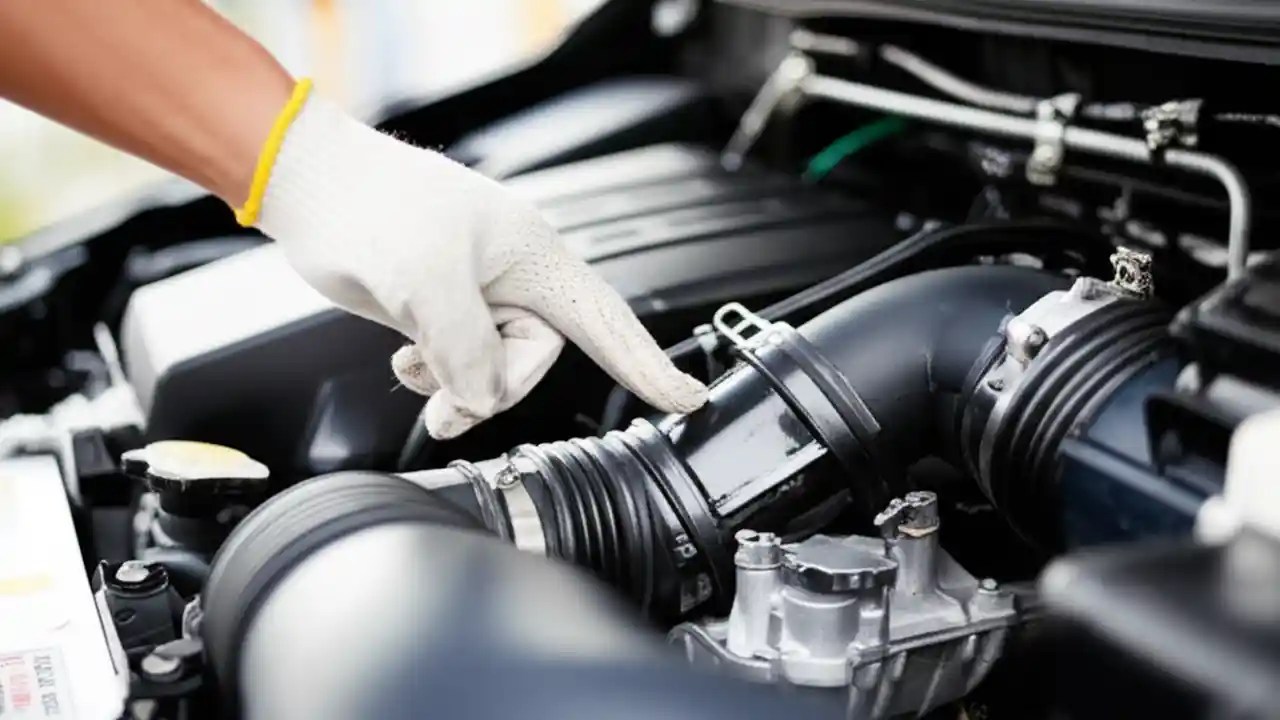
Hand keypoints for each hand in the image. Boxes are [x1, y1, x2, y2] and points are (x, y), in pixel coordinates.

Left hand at [255, 95, 707, 438]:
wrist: (308, 186)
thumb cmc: (370, 206)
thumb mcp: (425, 283)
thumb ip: (466, 351)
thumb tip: (481, 399)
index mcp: (534, 254)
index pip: (606, 319)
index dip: (647, 364)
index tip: (684, 399)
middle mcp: (515, 273)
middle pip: (535, 357)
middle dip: (491, 385)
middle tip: (447, 403)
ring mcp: (479, 289)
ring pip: (493, 364)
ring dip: (455, 381)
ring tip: (414, 370)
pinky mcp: (444, 304)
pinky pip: (460, 358)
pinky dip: (434, 371)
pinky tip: (406, 358)